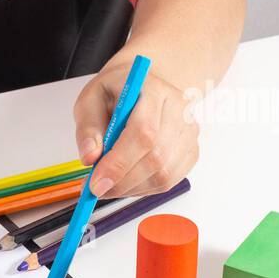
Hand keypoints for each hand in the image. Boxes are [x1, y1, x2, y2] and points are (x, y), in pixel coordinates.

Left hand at [73, 61, 199, 197]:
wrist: (145, 88)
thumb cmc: (117, 93)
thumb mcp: (90, 100)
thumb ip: (88, 128)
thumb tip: (90, 158)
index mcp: (154, 91)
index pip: (143, 132)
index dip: (119, 163)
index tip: (96, 183)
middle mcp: (180, 111)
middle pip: (156, 157)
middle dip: (121, 181)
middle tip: (95, 189)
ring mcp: (190, 132)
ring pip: (164, 174)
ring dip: (130, 188)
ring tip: (108, 183)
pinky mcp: (191, 151)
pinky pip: (169, 180)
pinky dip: (143, 188)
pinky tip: (127, 180)